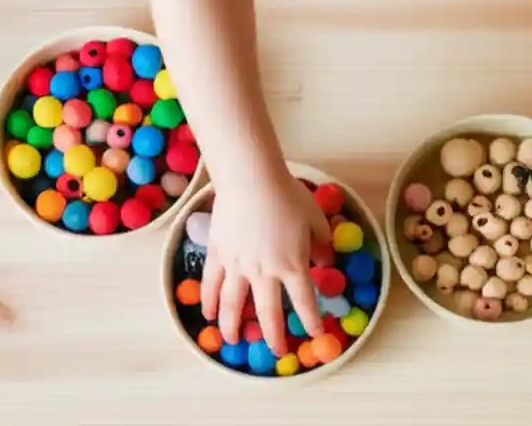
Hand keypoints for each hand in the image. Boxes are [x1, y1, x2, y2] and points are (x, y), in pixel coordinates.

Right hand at [201, 168, 330, 356]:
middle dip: (273, 335)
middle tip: (275, 352)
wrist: (251, 179)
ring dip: (232, 326)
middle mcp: (263, 272)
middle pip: (268, 312)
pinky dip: (208, 300)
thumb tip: (325, 262)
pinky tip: (206, 313)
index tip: (314, 335)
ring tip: (231, 340)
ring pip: (232, 304)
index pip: (304, 302)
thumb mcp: (316, 219)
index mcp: (292, 265)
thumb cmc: (287, 195)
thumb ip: (323, 245)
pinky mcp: (218, 254)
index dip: (310, 321)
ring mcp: (237, 265)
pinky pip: (211, 282)